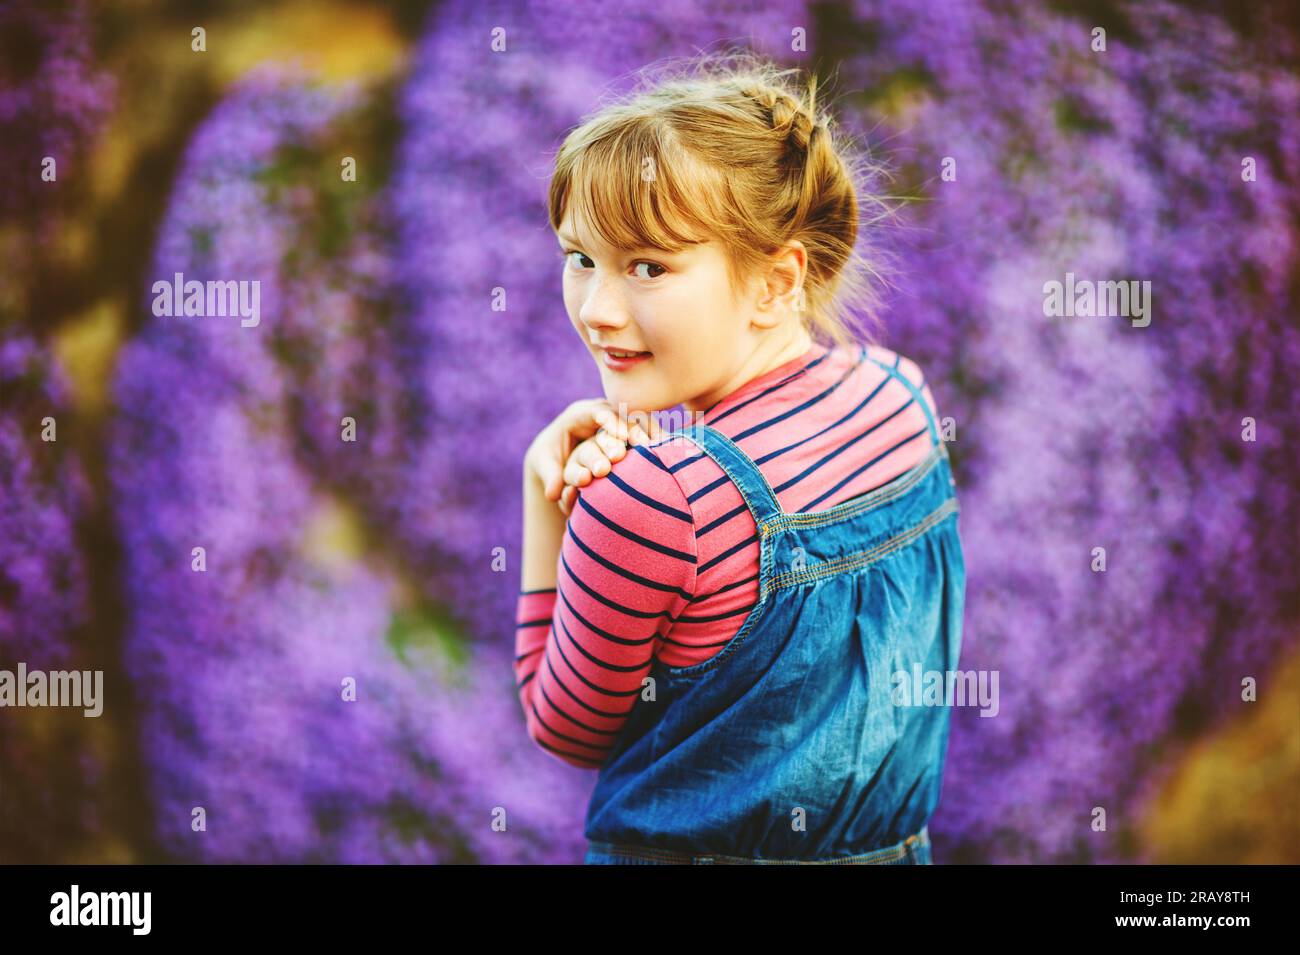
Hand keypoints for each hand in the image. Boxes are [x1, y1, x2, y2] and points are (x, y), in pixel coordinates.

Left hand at [523, 399, 657, 508]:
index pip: (595, 413)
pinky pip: (647, 427)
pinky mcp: (628, 427)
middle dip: (632, 430)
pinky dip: (657, 436)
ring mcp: (615, 417)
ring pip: (637, 418)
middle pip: (620, 415)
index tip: (623, 437)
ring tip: (664, 446)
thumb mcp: (545, 464)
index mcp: (578, 415)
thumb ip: (549, 476)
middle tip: (643, 445)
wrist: (557, 449)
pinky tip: (671, 448)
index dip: (610, 422)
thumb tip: (553, 494)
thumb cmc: (550, 457)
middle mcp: (600, 411)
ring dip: (650, 431)